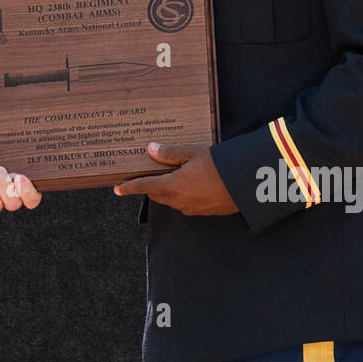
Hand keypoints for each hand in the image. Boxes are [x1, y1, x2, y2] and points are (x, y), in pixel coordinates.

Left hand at [112, 142, 238, 215]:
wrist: (246, 185)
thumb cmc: (219, 166)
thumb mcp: (193, 153)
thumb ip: (170, 153)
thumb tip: (151, 149)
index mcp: (173, 186)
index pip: (144, 187)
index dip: (129, 187)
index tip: (117, 189)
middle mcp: (179, 201)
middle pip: (156, 195)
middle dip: (150, 186)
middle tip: (149, 174)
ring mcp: (191, 208)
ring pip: (170, 200)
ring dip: (166, 191)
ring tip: (171, 176)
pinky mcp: (203, 212)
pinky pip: (184, 204)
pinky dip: (181, 195)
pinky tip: (190, 184)